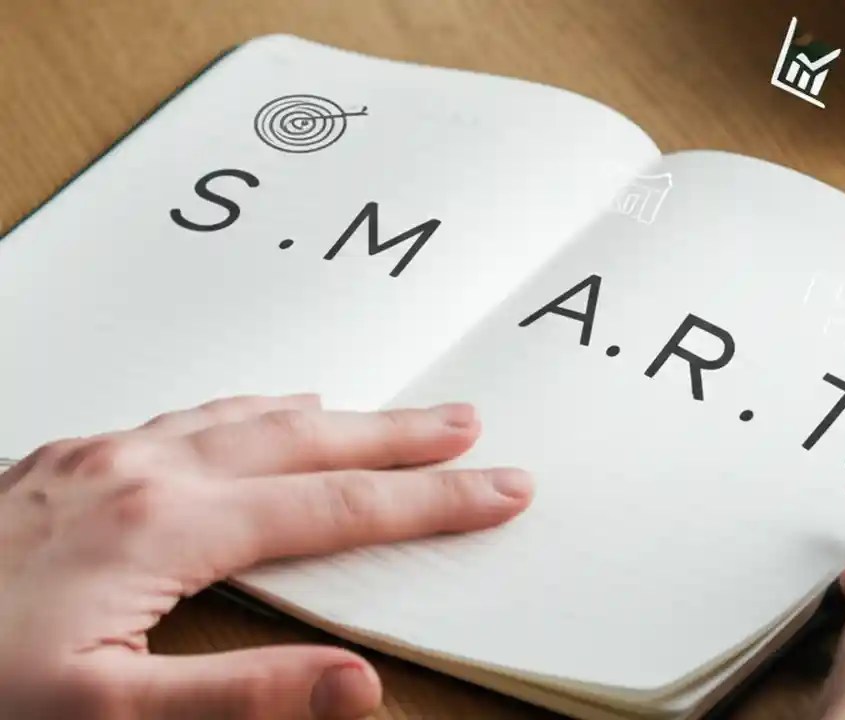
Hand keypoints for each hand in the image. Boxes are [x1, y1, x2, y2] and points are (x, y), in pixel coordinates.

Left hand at [0, 395, 533, 719]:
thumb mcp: (99, 716)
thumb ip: (238, 695)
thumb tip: (355, 685)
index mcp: (166, 525)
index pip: (338, 511)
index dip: (432, 502)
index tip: (498, 490)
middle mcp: (141, 472)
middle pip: (307, 439)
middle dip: (401, 437)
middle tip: (469, 427)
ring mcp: (101, 459)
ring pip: (247, 416)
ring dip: (332, 417)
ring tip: (385, 417)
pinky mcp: (68, 463)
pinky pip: (188, 416)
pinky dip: (249, 411)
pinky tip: (252, 414)